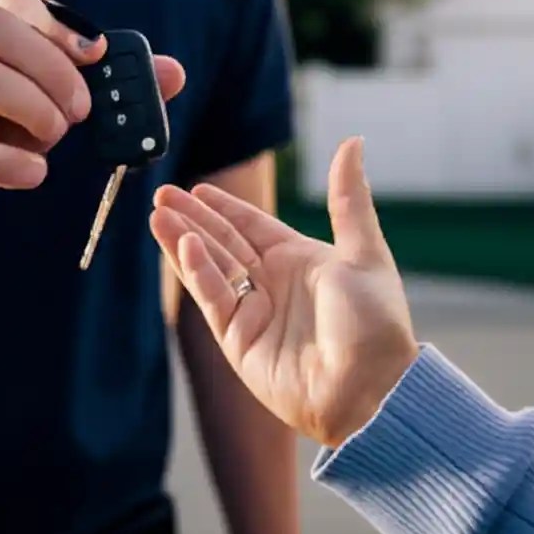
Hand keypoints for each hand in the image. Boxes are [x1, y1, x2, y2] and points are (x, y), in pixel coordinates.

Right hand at [0, 0, 185, 229]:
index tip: (98, 56)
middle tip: (80, 110)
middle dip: (45, 64)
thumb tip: (175, 72)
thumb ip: (113, 88)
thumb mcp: (56, 105)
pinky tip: (34, 174)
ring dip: (25, 104)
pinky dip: (3, 161)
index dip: (60, 26)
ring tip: (55, 137)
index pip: (16, 3)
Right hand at [150, 138, 416, 446]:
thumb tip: (353, 141)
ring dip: (183, 240)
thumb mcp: (364, 252)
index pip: (252, 226)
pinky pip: (214, 299)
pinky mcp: (240, 342)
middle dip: (193, 218)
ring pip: (211, 268)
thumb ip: (348, 198)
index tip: (196, 188)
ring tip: (157, 214)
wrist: (370, 391)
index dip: (223, 208)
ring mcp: (255, 313)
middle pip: (224, 243)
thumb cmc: (376, 325)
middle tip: (162, 195)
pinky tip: (183, 245)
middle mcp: (275, 285)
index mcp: (302, 261)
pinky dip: (198, 272)